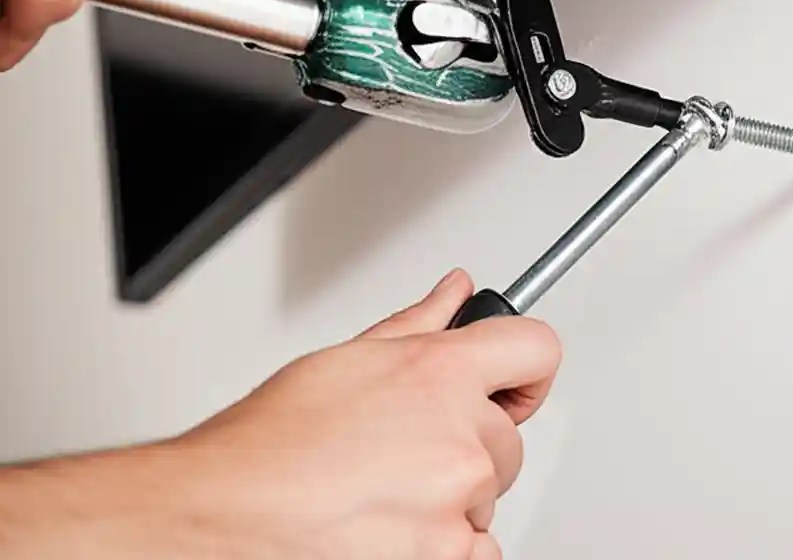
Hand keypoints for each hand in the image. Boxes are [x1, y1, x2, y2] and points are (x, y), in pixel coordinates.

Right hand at [0, 270, 562, 559]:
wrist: (222, 517)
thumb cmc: (267, 447)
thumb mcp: (344, 361)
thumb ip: (418, 325)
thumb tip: (457, 291)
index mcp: (439, 374)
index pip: (537, 350)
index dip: (526, 366)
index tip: (513, 381)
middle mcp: (459, 438)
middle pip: (509, 436)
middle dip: (467, 442)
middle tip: (402, 452)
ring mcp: (456, 503)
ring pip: (490, 495)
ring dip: (453, 498)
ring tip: (382, 493)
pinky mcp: (447, 558)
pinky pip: (479, 550)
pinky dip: (446, 545)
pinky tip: (393, 530)